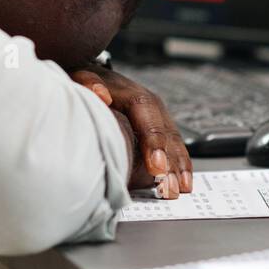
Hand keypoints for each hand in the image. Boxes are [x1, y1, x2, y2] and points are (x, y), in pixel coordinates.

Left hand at [70, 66, 192, 198]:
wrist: (96, 78)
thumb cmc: (88, 83)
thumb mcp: (83, 78)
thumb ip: (89, 83)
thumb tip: (100, 94)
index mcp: (135, 96)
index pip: (149, 120)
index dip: (154, 143)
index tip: (156, 167)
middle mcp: (153, 107)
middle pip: (167, 135)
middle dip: (171, 163)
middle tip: (170, 188)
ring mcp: (159, 118)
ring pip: (175, 142)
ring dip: (179, 168)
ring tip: (182, 190)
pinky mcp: (161, 128)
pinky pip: (175, 147)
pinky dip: (181, 165)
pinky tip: (184, 183)